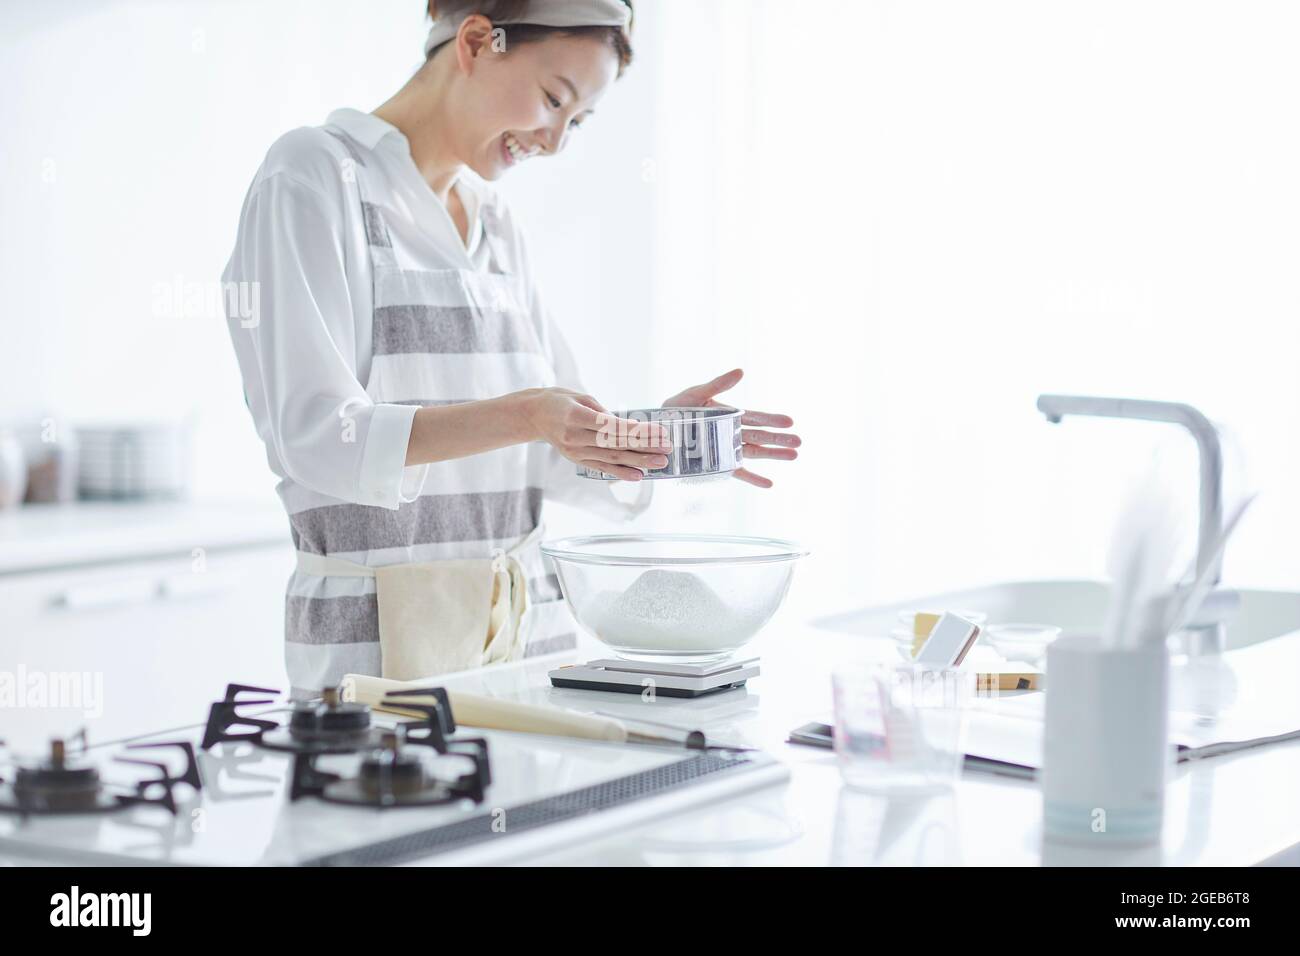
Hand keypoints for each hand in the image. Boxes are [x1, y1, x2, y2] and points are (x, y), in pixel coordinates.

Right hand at [523, 387, 670, 481]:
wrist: (534, 416)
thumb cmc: (560, 401)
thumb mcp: (581, 397)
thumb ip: (604, 414)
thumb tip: (629, 428)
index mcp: (575, 416)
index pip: (611, 426)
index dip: (635, 430)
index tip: (658, 431)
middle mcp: (574, 437)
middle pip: (615, 444)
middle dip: (645, 447)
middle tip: (667, 448)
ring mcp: (575, 452)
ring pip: (612, 458)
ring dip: (639, 461)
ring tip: (661, 462)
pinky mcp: (577, 460)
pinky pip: (602, 468)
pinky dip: (621, 473)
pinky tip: (639, 476)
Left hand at [662, 368, 799, 488]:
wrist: (658, 431)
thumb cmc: (676, 409)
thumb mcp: (695, 394)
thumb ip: (718, 384)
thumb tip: (741, 371)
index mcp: (729, 414)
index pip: (756, 417)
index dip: (772, 420)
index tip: (789, 422)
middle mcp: (731, 432)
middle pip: (760, 436)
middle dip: (779, 439)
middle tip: (799, 442)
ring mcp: (726, 449)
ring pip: (754, 453)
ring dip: (773, 456)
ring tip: (793, 457)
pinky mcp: (718, 464)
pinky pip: (738, 472)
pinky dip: (753, 478)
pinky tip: (769, 483)